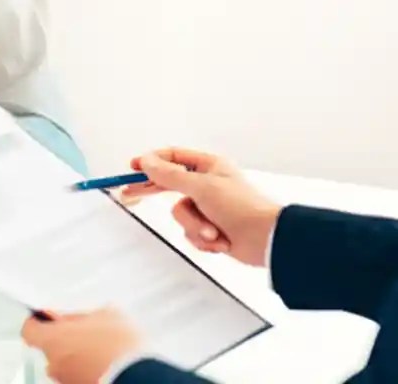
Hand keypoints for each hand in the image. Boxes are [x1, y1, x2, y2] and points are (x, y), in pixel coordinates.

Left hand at [21, 308, 142, 383]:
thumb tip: (77, 319)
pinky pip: (78, 376)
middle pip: (50, 348)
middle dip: (65, 339)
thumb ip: (84, 316)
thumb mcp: (106, 315)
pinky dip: (87, 370)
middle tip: (86, 333)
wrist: (139, 377)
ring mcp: (66, 381)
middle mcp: (54, 364)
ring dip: (78, 356)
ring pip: (65, 364)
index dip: (39, 322)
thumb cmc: (120, 346)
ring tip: (102, 350)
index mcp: (53, 340)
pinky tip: (107, 364)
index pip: (30, 330)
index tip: (49, 318)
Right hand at [121, 149, 280, 266]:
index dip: (151, 161)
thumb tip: (147, 161)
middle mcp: (207, 184)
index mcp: (209, 166)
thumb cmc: (241, 207)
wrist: (267, 240)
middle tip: (130, 194)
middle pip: (171, 184)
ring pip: (180, 214)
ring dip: (195, 226)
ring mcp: (208, 207)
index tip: (132, 168)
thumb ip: (170, 175)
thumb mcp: (201, 187)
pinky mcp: (211, 229)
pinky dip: (203, 239)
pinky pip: (191, 232)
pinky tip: (220, 241)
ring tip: (214, 231)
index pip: (173, 157)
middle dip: (156, 193)